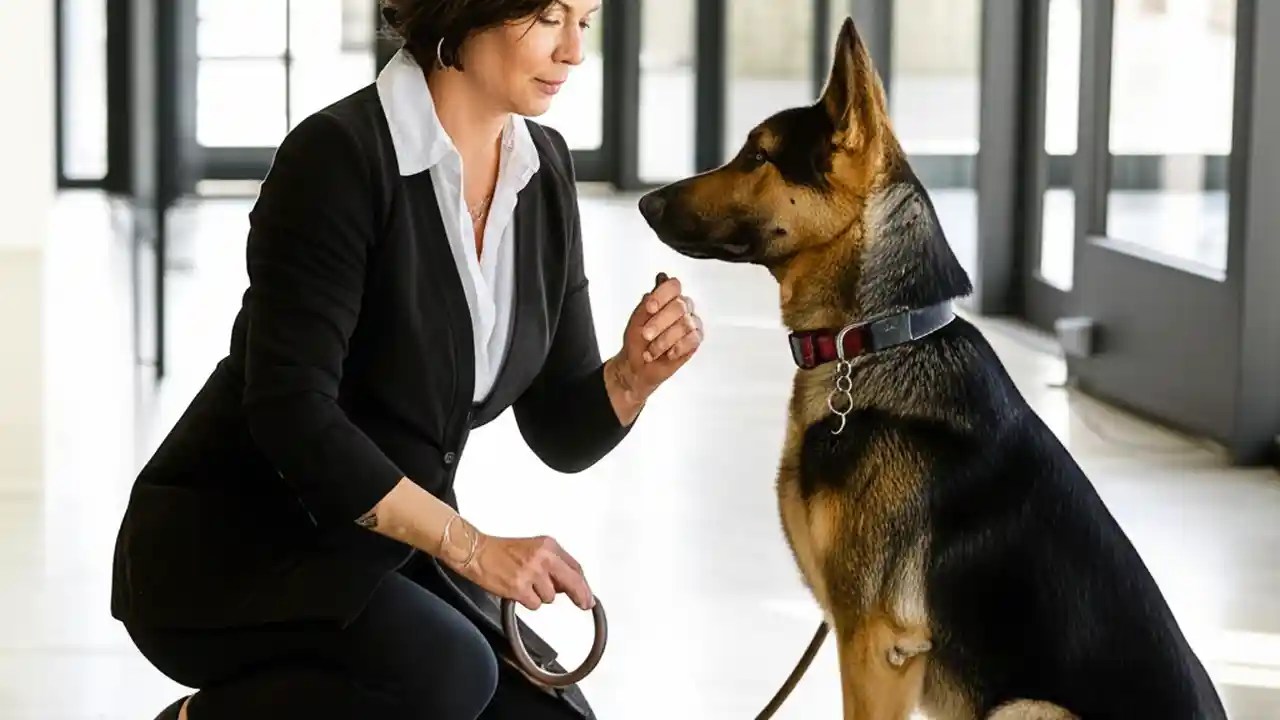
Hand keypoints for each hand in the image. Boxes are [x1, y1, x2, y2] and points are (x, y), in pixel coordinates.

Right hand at [455, 533, 594, 611]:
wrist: (476, 552)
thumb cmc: (502, 551)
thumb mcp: (533, 548)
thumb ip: (553, 563)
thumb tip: (569, 585)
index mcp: (548, 545)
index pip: (575, 567)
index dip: (583, 584)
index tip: (588, 594)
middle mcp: (543, 557)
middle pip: (573, 582)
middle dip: (581, 596)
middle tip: (585, 604)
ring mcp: (531, 573)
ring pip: (550, 597)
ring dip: (540, 596)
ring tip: (525, 584)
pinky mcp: (519, 587)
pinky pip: (535, 604)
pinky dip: (528, 601)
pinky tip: (517, 590)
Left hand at [615, 273, 704, 397]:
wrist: (638, 366)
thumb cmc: (637, 342)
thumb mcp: (636, 319)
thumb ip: (649, 300)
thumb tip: (662, 278)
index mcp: (666, 298)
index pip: (673, 286)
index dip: (662, 296)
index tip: (650, 309)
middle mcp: (681, 307)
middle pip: (679, 306)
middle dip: (659, 323)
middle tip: (646, 335)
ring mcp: (691, 323)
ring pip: (685, 324)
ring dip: (664, 340)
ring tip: (652, 350)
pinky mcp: (696, 339)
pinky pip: (693, 339)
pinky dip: (677, 348)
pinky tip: (669, 353)